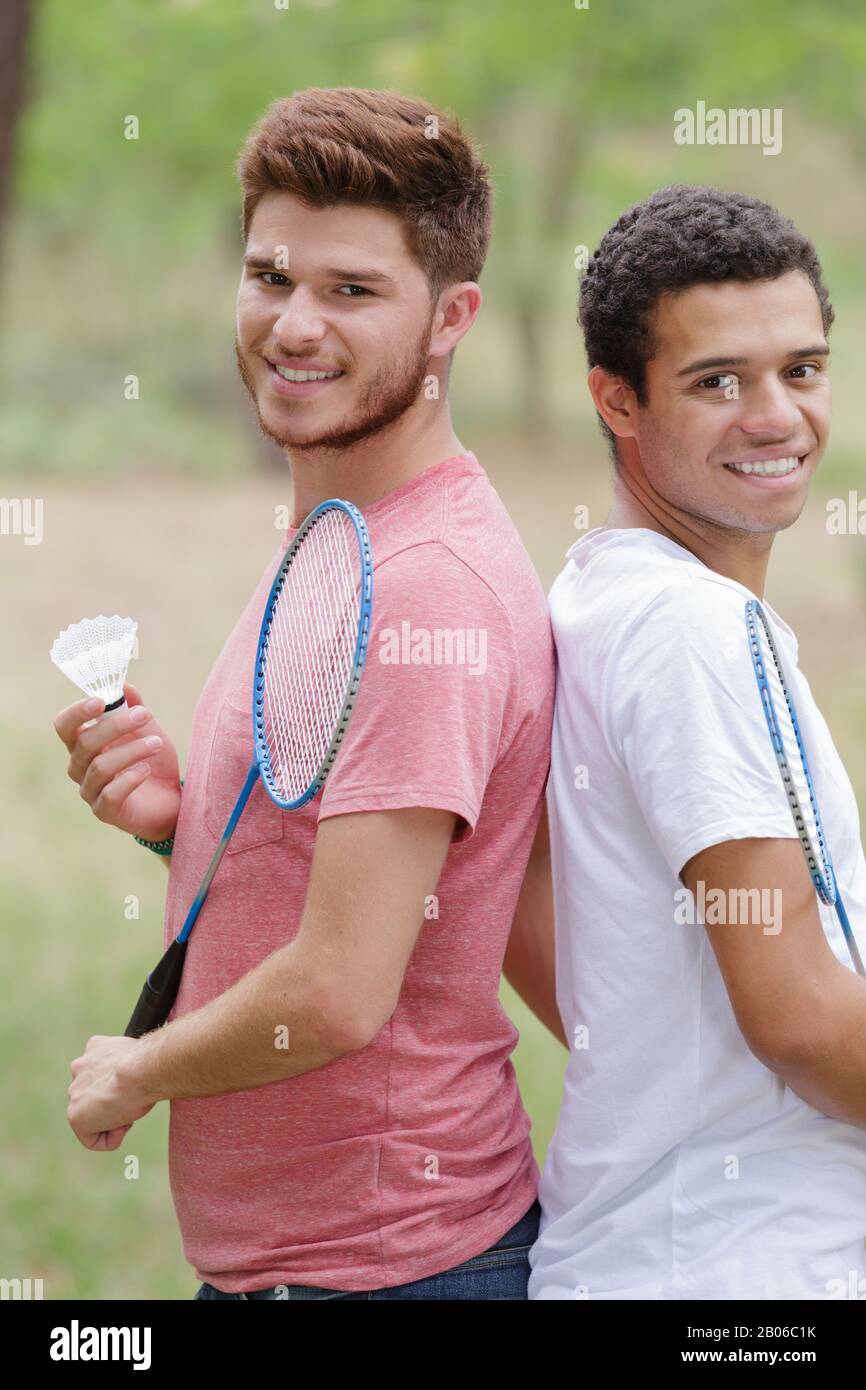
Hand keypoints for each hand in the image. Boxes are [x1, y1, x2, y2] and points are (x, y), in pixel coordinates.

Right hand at [53, 682, 181, 841]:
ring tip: (157, 744)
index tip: (101, 700)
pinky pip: (110, 794)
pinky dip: (129, 779)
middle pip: (84, 743)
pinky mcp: (106, 812)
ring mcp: (91, 791)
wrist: (171, 801)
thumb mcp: (148, 732)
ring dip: (132, 750)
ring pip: (100, 767)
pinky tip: (146, 770)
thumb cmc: (153, 763)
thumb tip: (126, 685)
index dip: (77, 712)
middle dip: (115, 726)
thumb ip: (135, 709)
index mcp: (84, 744)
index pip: (64, 726)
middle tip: (144, 714)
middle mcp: (80, 768)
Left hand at [67, 1035, 157, 1149]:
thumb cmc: (149, 1063)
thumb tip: (139, 1077)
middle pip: (96, 1096)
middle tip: (136, 1099)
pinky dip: (112, 1138)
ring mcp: (75, 1092)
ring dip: (115, 1118)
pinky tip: (125, 1122)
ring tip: (131, 1108)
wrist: (141, 1070)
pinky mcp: (75, 1116)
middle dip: (115, 1102)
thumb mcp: (139, 1057)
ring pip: (95, 1117)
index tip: (137, 1086)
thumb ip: (129, 1066)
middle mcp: (79, 1067)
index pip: (103, 1072)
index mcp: (95, 1047)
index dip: (123, 1085)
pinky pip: (93, 1139)